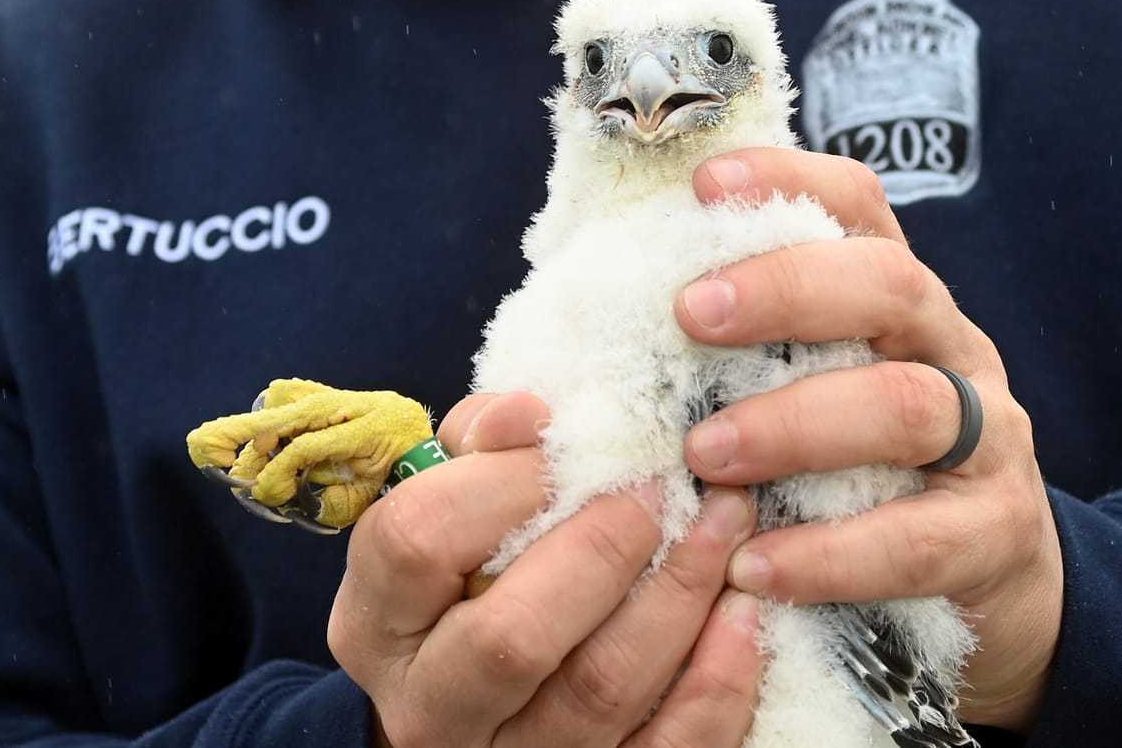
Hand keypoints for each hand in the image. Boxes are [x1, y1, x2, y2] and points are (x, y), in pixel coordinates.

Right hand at [329, 389, 765, 747]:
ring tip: (724, 523)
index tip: (565, 436)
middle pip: (512, 636)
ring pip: (601, 689)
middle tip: (660, 488)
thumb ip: (481, 447)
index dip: (501, 479)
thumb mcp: (445, 506)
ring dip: (679, 594)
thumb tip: (534, 414)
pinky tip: (743, 612)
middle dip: (604, 546)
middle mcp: (430, 706)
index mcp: (378, 620)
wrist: (472, 705)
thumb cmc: (464, 573)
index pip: (419, 541)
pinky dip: (718, 680)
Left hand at [678, 147, 1064, 734]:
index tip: (703, 184)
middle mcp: (950, 347)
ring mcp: (987, 438)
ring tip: (705, 455)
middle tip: (691, 313)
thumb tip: (592, 313)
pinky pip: (920, 540)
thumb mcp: (805, 388)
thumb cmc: (852, 470)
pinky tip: (757, 565)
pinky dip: (833, 553)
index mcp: (895, 298)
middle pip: (891, 285)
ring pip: (909, 406)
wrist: (983, 584)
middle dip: (788, 289)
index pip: (858, 205)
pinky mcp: (997, 533)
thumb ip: (734, 350)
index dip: (788, 179)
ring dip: (798, 425)